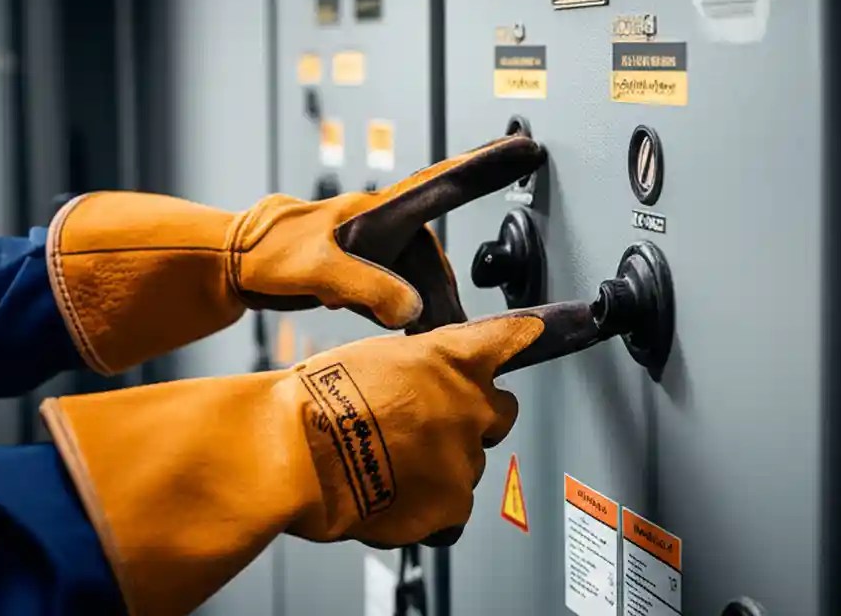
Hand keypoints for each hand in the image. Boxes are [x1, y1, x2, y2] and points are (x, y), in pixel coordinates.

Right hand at [41, 305, 586, 615]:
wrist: (291, 455)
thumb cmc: (316, 401)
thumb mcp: (373, 357)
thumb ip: (418, 366)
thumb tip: (427, 378)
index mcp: (449, 359)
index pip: (507, 339)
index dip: (526, 336)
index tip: (549, 329)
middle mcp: (468, 405)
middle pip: (499, 411)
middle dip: (473, 416)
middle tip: (428, 424)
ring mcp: (462, 459)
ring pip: (471, 463)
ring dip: (443, 464)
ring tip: (392, 463)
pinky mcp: (450, 507)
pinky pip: (453, 511)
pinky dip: (430, 508)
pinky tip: (396, 495)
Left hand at [47, 135, 544, 373]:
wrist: (233, 263)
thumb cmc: (270, 254)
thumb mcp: (318, 270)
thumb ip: (368, 288)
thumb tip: (413, 314)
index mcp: (380, 209)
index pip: (443, 184)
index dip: (487, 166)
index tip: (527, 146)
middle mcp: (386, 223)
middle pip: (436, 261)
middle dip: (443, 300)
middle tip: (448, 336)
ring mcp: (378, 248)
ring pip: (421, 283)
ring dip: (423, 315)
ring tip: (418, 345)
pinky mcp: (367, 269)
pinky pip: (401, 294)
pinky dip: (405, 318)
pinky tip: (399, 338)